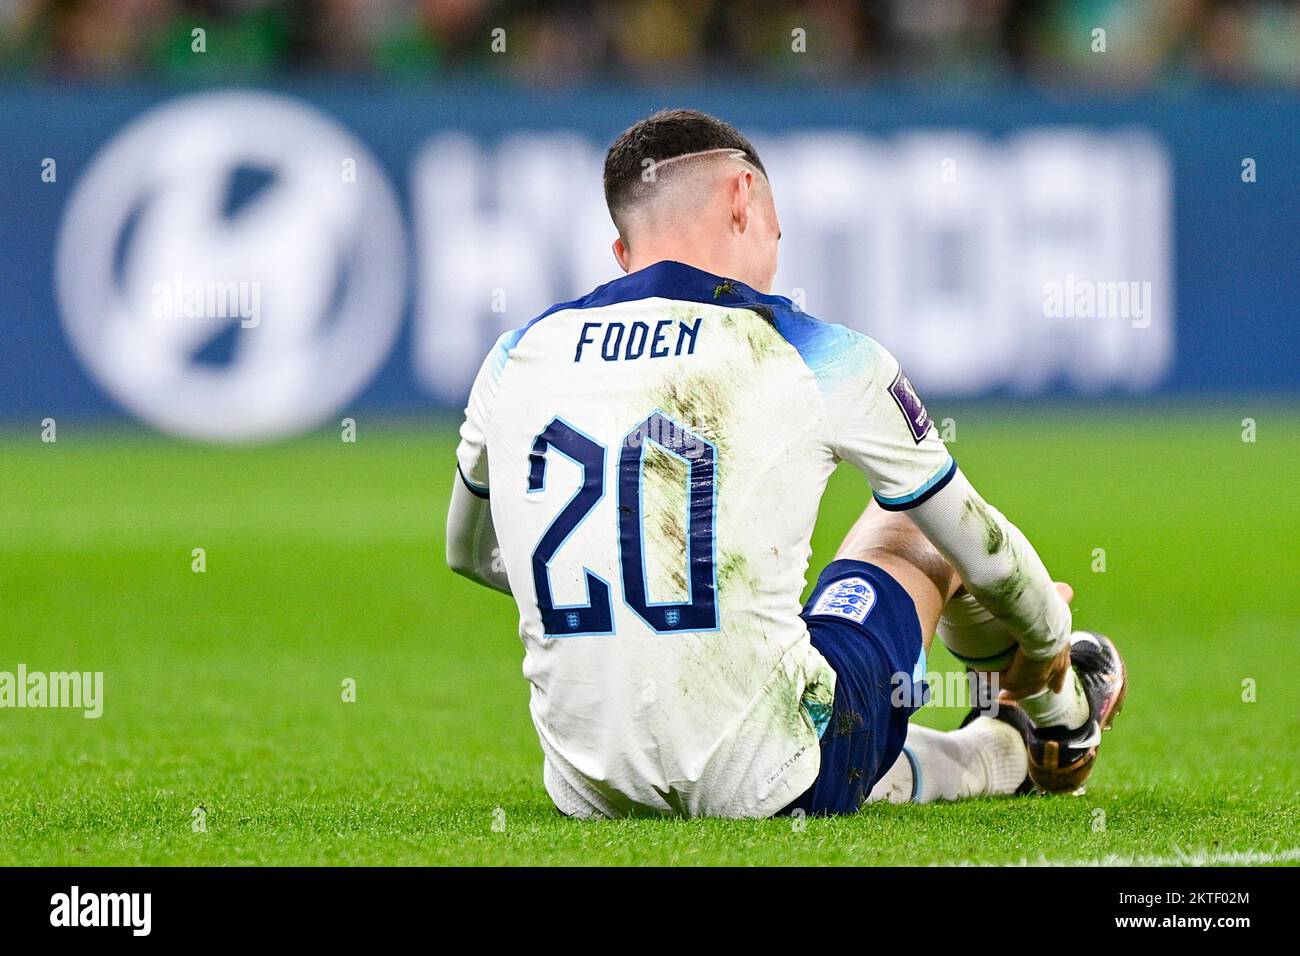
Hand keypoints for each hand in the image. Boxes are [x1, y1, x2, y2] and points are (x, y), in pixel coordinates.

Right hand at [997, 582, 1073, 700]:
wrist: (1041, 627)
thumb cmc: (1048, 610)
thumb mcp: (1057, 603)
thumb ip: (1059, 596)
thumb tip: (1065, 588)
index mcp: (1061, 647)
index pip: (1061, 666)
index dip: (1058, 677)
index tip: (1055, 689)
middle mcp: (1052, 664)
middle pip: (1044, 682)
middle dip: (1032, 691)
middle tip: (1021, 697)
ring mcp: (1039, 674)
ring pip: (1026, 687)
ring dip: (1013, 691)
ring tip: (1001, 696)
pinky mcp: (1023, 677)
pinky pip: (1008, 681)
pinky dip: (998, 681)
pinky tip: (987, 678)